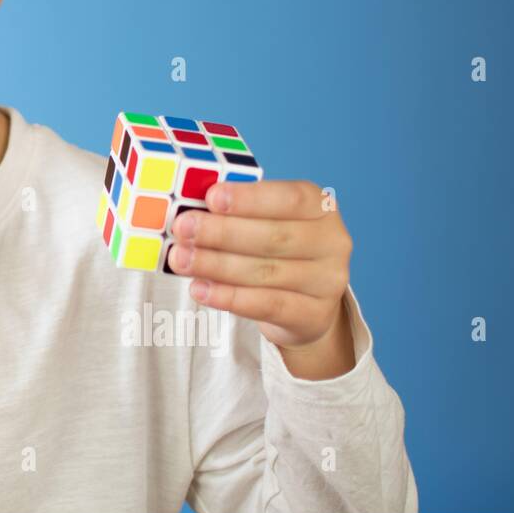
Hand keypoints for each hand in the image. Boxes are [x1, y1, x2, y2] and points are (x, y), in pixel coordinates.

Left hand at [168, 179, 351, 354]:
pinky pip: (268, 305)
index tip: (211, 198)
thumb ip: (236, 212)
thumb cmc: (274, 248)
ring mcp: (329, 281)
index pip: (289, 198)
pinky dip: (229, 297)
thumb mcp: (263, 221)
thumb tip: (189, 209)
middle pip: (273, 237)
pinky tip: (200, 289)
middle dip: (221, 232)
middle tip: (182, 229)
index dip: (249, 198)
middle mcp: (333, 241)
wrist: (303, 303)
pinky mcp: (315, 314)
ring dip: (216, 265)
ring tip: (180, 259)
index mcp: (320, 206)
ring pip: (265, 272)